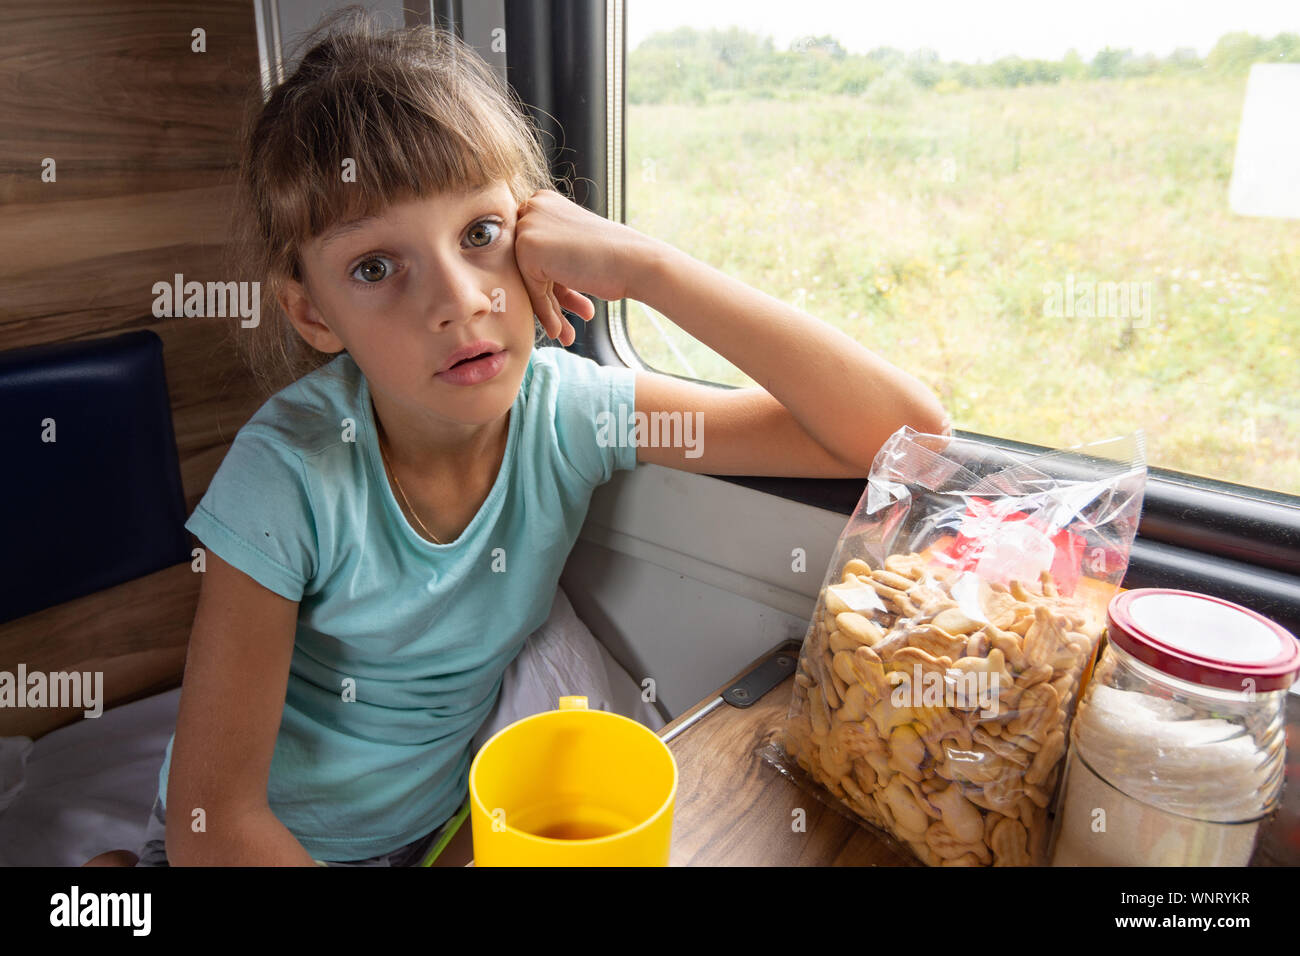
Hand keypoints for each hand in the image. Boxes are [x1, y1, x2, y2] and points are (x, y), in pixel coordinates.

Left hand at [513, 188, 652, 346]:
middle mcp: (533, 208)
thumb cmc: (614, 258)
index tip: (562, 308)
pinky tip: (560, 332)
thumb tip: (530, 283)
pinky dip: (546, 313)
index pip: (533, 251)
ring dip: (549, 312)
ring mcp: (528, 226)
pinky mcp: (527, 247)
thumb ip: (550, 257)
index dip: (549, 284)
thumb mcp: (575, 248)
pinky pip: (532, 290)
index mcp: (544, 202)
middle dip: (549, 300)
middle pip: (528, 266)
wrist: (635, 261)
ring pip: (530, 281)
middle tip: (562, 327)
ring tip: (565, 335)